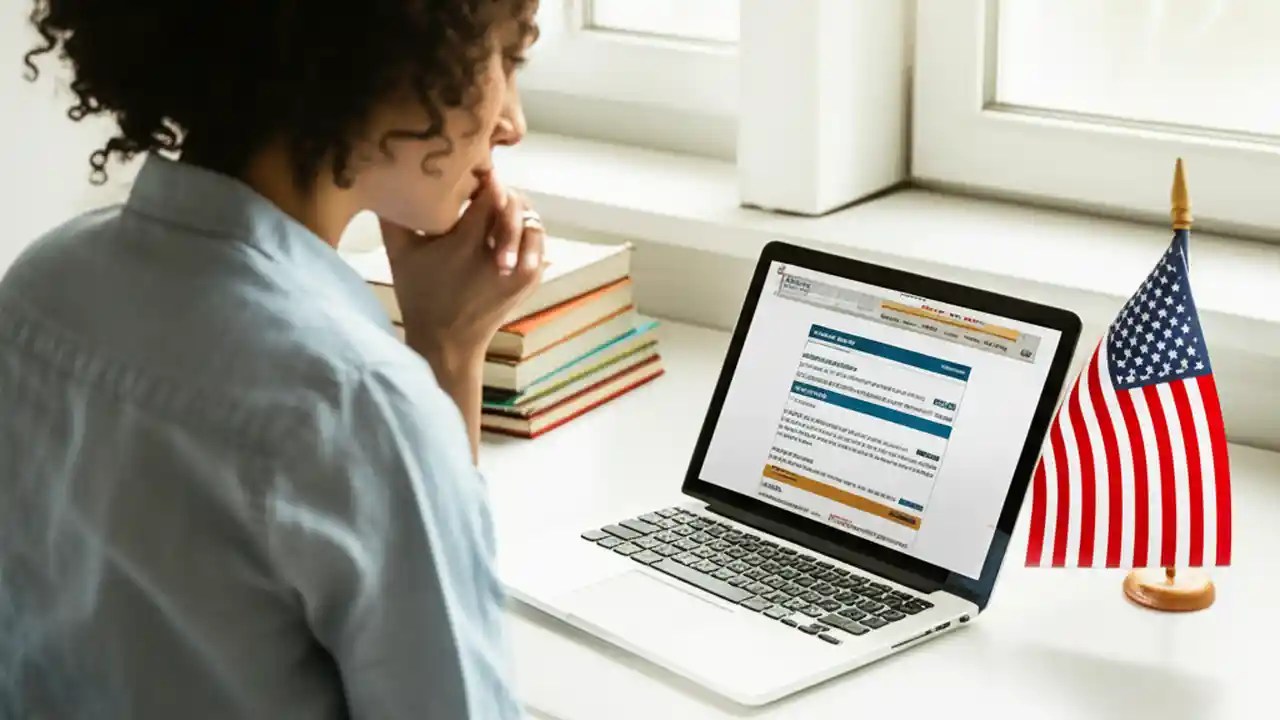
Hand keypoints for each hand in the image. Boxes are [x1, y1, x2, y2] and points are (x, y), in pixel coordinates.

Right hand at [379, 175, 545, 372]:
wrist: (448, 343)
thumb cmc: (419, 296)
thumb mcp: (399, 255)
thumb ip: (393, 215)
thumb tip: (383, 175)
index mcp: (466, 245)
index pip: (490, 194)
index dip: (483, 176)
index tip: (471, 167)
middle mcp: (499, 256)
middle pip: (514, 205)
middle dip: (500, 191)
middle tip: (483, 186)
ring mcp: (521, 269)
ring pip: (531, 220)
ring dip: (515, 209)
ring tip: (495, 206)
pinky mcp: (531, 279)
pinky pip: (537, 241)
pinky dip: (524, 229)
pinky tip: (506, 227)